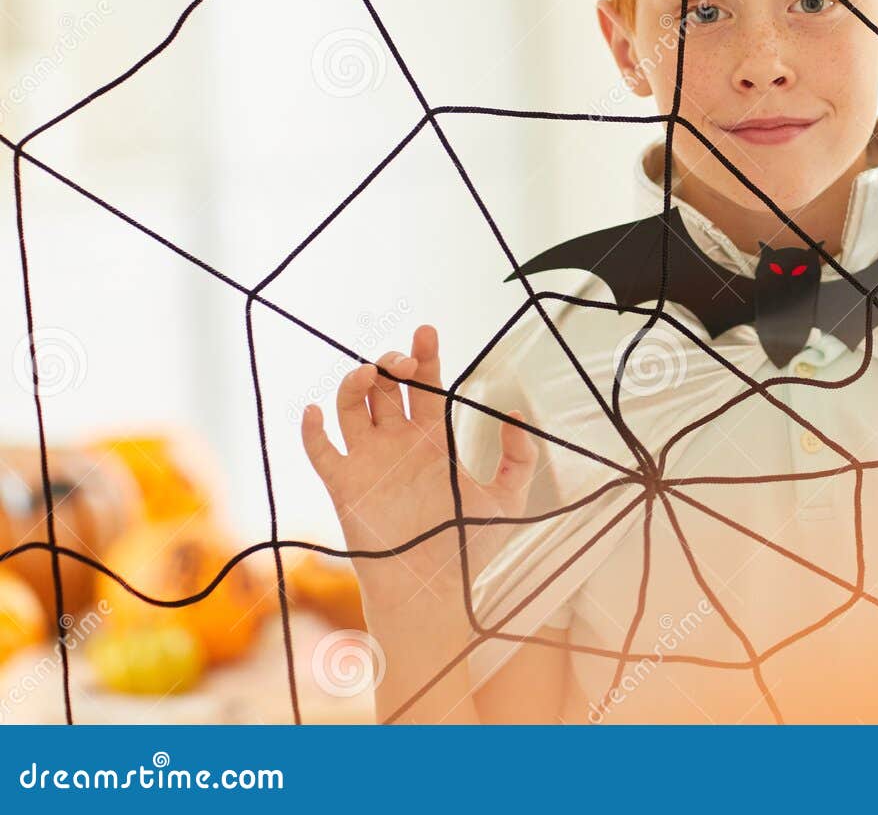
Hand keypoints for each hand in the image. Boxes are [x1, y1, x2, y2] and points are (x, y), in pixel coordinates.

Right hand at [301, 323, 539, 608]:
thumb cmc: (469, 548)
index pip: (425, 384)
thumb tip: (517, 416)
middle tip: (405, 365)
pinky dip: (311, 428)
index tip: (427, 332)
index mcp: (433, 438)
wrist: (433, 591)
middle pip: (384, 385)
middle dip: (389, 363)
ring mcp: (368, 461)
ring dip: (353, 384)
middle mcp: (397, 443)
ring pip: (349, 406)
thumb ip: (519, 458)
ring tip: (368, 376)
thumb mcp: (508, 499)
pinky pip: (319, 450)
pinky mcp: (343, 486)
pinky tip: (316, 411)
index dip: (424, 355)